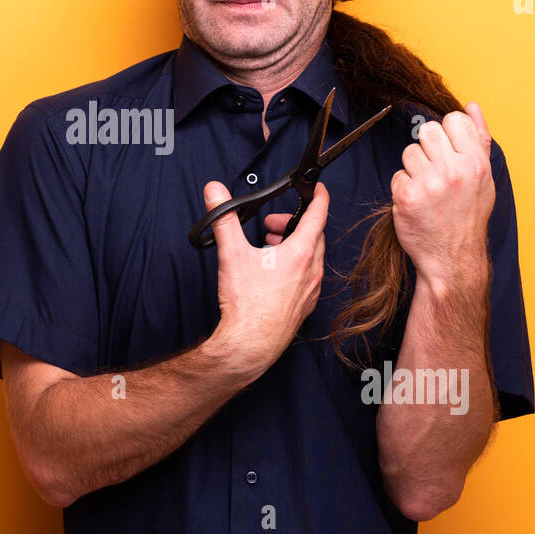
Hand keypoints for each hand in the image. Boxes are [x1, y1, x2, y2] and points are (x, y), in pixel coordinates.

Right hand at [202, 180, 328, 383]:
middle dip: (294, 223)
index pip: (318, 215)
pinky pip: (307, 277)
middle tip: (271, 225)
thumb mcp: (231, 254)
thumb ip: (224, 218)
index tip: (317, 188)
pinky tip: (274, 272)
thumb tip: (215, 192)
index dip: (319, 196)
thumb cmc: (247, 306)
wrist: (250, 345)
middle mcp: (312, 272)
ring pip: (312, 257)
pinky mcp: (304, 305)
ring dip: (294, 245)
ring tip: (270, 247)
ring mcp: (310, 290)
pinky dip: (296, 266)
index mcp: (300, 254)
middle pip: (314, 235)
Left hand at [390, 102, 494, 286]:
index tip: (448, 151)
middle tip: (436, 170)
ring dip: (414, 168)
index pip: (453, 120)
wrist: (452, 257)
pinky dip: (404, 187)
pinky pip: (397, 174)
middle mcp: (453, 171)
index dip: (448, 133)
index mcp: (475, 163)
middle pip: (427, 131)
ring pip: (409, 152)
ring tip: (428, 189)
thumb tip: (471, 106)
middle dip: (428, 148)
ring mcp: (428, 184)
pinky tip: (417, 202)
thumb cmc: (468, 216)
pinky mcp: (406, 196)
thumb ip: (478, 138)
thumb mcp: (484, 177)